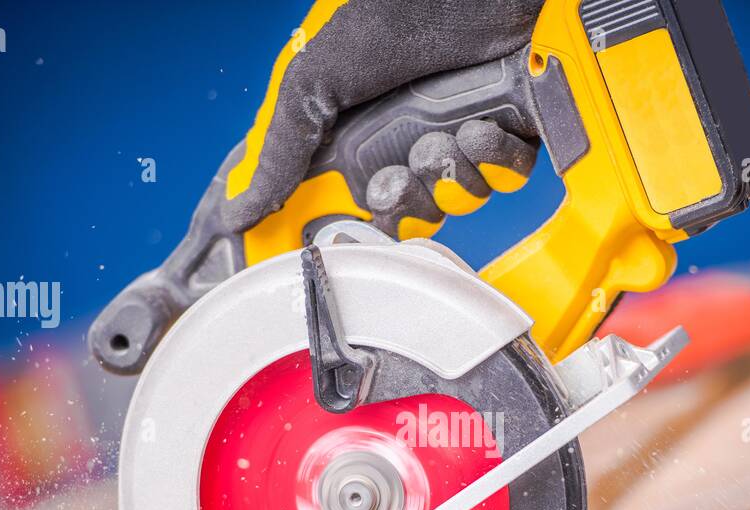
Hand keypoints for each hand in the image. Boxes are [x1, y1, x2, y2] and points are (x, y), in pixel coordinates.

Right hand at [225, 0, 543, 236]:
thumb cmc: (393, 13)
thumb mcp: (316, 80)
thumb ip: (281, 151)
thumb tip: (240, 212)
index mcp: (355, 132)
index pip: (338, 203)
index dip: (332, 230)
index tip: (322, 247)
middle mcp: (404, 138)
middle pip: (400, 216)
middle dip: (400, 203)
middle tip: (396, 179)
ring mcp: (458, 137)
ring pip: (454, 203)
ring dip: (447, 175)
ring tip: (445, 136)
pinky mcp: (509, 134)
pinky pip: (503, 180)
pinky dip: (493, 160)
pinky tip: (480, 128)